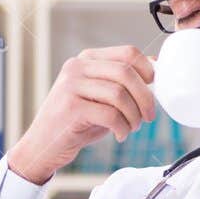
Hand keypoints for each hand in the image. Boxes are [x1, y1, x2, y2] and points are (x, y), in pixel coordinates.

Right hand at [4, 45, 156, 184]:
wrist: (44, 145)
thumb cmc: (76, 122)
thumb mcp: (101, 97)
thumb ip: (121, 83)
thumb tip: (155, 69)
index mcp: (87, 59)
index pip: (127, 53)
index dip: (148, 70)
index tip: (154, 88)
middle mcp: (77, 68)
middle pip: (126, 72)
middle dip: (145, 97)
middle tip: (149, 116)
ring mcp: (71, 86)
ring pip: (119, 94)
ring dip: (133, 116)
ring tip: (131, 128)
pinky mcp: (70, 107)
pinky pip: (110, 114)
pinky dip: (122, 128)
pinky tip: (120, 135)